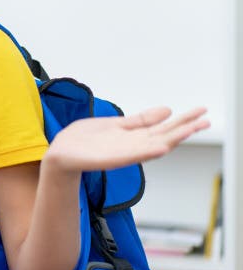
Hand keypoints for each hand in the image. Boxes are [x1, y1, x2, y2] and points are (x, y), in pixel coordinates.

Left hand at [45, 106, 209, 172]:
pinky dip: (147, 151)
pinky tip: (162, 146)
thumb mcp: (116, 124)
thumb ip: (140, 120)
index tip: (202, 112)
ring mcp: (123, 152)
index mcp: (134, 135)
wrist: (61, 153)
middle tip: (207, 119)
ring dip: (172, 137)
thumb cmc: (84, 140)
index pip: (164, 127)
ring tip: (191, 129)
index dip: (183, 120)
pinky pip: (132, 155)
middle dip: (185, 127)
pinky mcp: (110, 158)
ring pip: (153, 145)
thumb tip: (166, 110)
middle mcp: (132, 145)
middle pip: (165, 135)